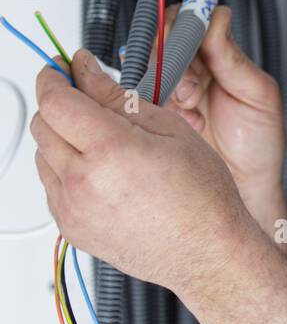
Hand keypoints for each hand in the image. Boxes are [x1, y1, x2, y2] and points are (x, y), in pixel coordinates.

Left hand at [30, 49, 255, 295]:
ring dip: (61, 139)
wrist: (207, 254)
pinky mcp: (71, 229)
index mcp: (110, 152)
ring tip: (102, 141)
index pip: (55, 101)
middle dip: (58, 104)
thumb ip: (117, 96)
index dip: (54, 77)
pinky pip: (52, 187)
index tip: (61, 69)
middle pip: (42, 125)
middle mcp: (83, 183)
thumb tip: (85, 72)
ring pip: (42, 156)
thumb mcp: (169, 129)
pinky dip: (66, 171)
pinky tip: (101, 172)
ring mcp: (72, 211)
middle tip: (85, 98)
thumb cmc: (202, 197)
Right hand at [155, 4, 286, 211]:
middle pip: (162, 39)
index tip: (190, 42)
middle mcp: (192, 69)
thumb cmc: (258, 144)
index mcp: (220, 56)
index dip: (186, 27)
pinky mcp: (154, 113)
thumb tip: (218, 19)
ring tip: (188, 109)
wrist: (246, 187)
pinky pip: (136, 96)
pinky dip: (151, 106)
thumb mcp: (258, 96)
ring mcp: (170, 90)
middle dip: (173, 61)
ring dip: (164, 86)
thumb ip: (234, 58)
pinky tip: (175, 119)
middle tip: (190, 90)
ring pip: (147, 67)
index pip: (191, 20)